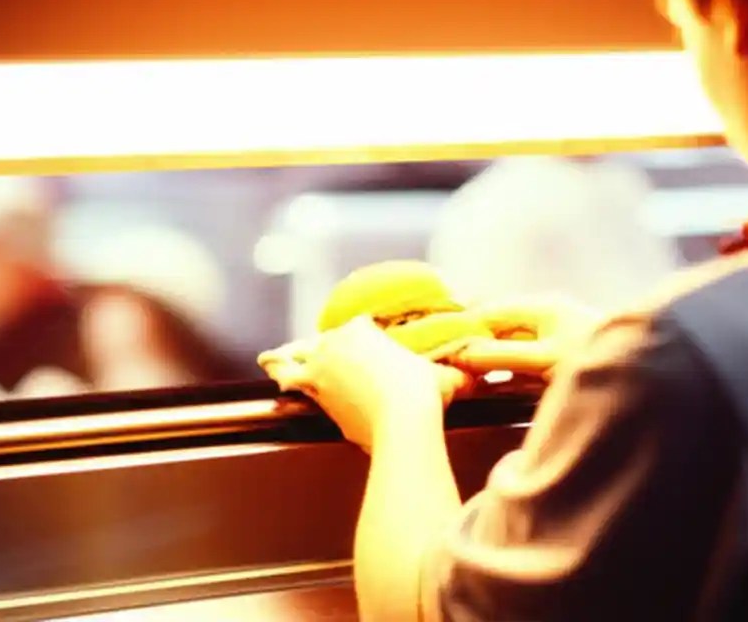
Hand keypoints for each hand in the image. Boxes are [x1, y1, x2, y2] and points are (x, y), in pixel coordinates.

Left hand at [257, 316, 470, 452]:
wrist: (403, 419)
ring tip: (282, 355)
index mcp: (365, 328)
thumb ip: (456, 373)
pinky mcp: (313, 389)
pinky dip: (280, 367)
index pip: (360, 328)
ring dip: (297, 355)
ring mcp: (322, 365)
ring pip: (304, 355)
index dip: (368, 342)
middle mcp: (338, 341)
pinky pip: (290, 374)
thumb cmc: (424, 394)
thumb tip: (478, 377)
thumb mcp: (445, 377)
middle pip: (332, 342)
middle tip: (349, 367)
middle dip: (338, 352)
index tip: (374, 353)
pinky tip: (269, 363)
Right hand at [447, 296, 601, 378]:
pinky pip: (520, 367)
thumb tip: (462, 353)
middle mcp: (546, 319)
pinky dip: (503, 376)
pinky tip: (485, 390)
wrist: (645, 382)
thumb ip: (502, 357)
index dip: (463, 326)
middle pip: (497, 329)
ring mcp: (551, 342)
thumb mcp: (544, 359)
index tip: (436, 344)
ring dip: (486, 363)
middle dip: (471, 345)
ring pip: (507, 350)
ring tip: (457, 378)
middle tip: (441, 362)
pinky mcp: (555, 366)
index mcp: (544, 307)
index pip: (491, 310)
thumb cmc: (595, 361)